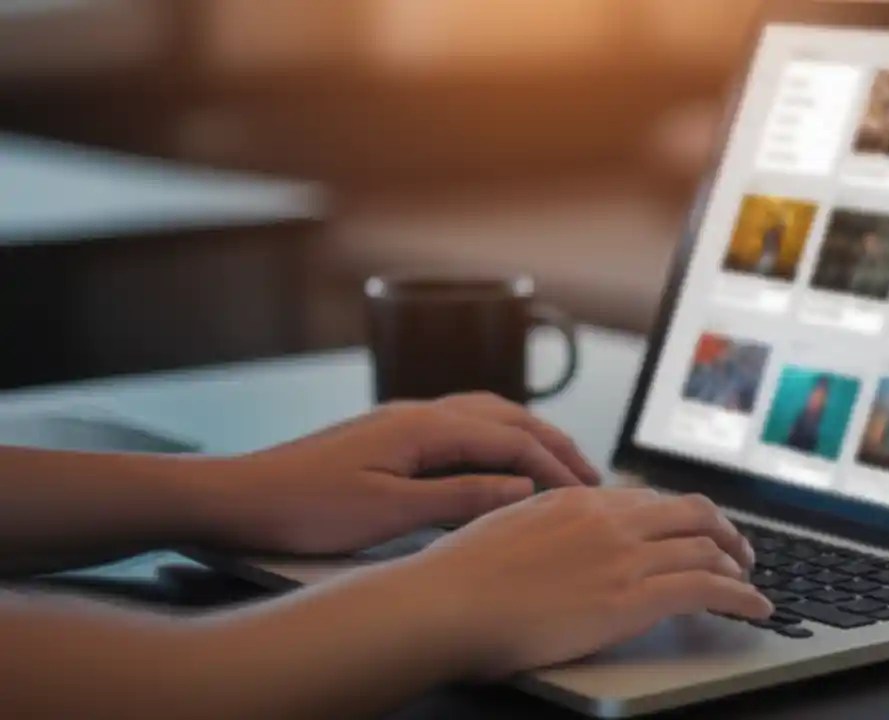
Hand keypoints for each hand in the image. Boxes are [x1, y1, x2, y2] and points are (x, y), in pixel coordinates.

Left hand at [201, 393, 599, 554]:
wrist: (239, 497)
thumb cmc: (307, 507)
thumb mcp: (390, 512)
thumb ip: (461, 496)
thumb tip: (521, 485)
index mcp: (425, 426)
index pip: (511, 438)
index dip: (554, 465)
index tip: (586, 494)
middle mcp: (418, 412)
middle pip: (505, 416)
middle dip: (552, 442)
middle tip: (590, 475)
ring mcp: (401, 420)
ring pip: (483, 414)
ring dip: (525, 435)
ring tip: (556, 462)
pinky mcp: (388, 434)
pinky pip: (459, 425)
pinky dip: (494, 437)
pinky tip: (496, 458)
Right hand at [414, 487, 770, 676]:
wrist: (445, 604)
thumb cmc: (459, 577)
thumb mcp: (506, 526)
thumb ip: (545, 524)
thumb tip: (558, 535)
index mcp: (578, 500)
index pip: (651, 500)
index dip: (682, 518)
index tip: (694, 532)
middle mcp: (608, 519)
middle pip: (692, 512)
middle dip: (725, 531)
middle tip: (739, 551)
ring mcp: (623, 556)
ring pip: (707, 547)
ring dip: (739, 565)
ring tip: (751, 582)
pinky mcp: (632, 598)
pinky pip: (707, 588)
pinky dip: (742, 597)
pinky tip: (756, 608)